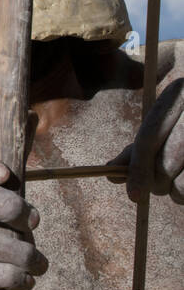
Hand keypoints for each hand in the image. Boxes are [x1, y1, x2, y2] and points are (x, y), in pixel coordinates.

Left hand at [107, 78, 183, 204]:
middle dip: (157, 183)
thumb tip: (112, 173)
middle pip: (167, 163)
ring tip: (178, 184)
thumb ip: (137, 147)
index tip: (133, 195)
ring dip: (177, 192)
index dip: (138, 168)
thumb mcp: (164, 124)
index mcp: (178, 94)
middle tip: (158, 187)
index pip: (150, 137)